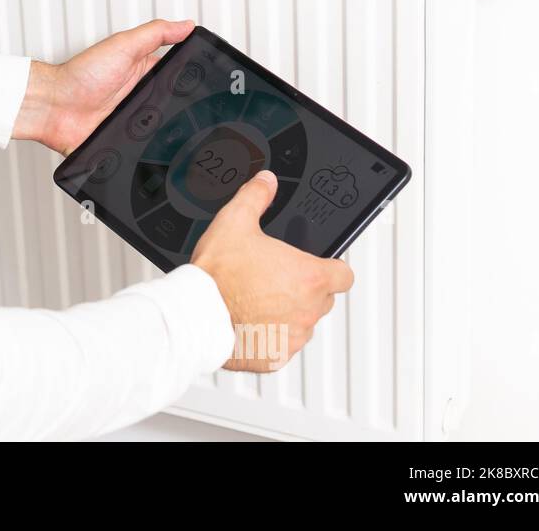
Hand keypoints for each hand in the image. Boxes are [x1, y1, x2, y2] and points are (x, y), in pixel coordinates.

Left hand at [13, 19, 194, 156]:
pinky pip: (139, 151)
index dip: (190, 80)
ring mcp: (129, 122)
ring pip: (159, 132)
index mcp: (142, 73)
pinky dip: (144, 152)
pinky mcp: (120, 142)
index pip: (175, 77)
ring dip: (163, 134)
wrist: (52, 107)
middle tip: (187, 114)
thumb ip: (155, 34)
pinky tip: (146, 149)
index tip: (207, 82)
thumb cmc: (80, 75)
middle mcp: (137, 98)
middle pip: (171, 107)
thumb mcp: (123, 45)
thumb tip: (186, 25)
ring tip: (163, 131)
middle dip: (180, 113)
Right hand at [191, 170, 354, 371]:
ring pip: (303, 323)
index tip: (316, 267)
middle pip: (322, 298)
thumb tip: (266, 182)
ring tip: (258, 301)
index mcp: (309, 276)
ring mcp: (294, 335)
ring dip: (288, 313)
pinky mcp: (277, 356)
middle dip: (304, 289)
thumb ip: (255, 197)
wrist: (195, 315)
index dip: (331, 268)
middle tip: (275, 280)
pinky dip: (271, 336)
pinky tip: (250, 322)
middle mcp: (308, 309)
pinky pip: (283, 345)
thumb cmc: (217, 276)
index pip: (344, 274)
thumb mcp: (235, 222)